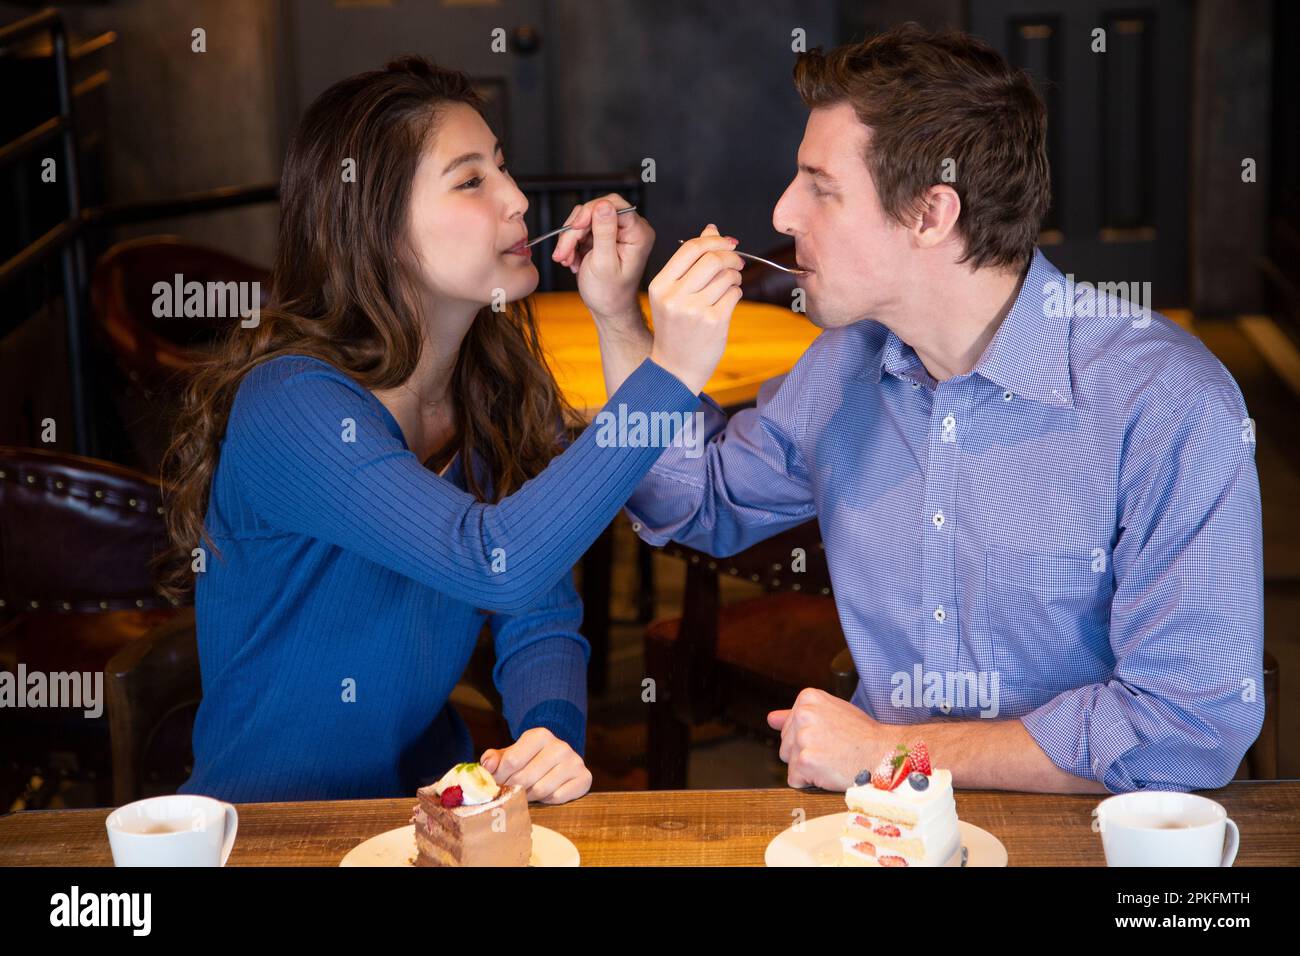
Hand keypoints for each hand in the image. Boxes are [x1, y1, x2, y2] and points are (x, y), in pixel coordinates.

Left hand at [479, 727, 591, 803]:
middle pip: (525, 778)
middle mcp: (560, 746)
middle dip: (514, 788)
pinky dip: (548, 800)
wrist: (559, 761)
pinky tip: (545, 794)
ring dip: (530, 796)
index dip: (500, 776)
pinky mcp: (584, 778)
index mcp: (540, 735)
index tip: (496, 783)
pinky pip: (558, 797)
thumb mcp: (511, 754)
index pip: (512, 761)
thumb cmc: (529, 759)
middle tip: (510, 792)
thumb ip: (495, 758)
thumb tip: (487, 765)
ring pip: (541, 790)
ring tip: (527, 793)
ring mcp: (574, 761)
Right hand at [553, 193, 653, 324]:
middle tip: (563, 252)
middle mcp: (630, 228)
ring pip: (585, 218)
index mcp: (638, 233)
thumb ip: (604, 233)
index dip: (591, 212)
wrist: (607, 309)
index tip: (574, 228)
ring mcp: (615, 231)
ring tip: (566, 260)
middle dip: (575, 230)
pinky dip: (571, 243)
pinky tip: (572, 260)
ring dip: (570, 239)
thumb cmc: (610, 294)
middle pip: (596, 209)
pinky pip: (581, 228)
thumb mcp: (604, 264)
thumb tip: (603, 205)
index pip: (614, 205)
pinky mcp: (602, 235)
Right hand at [646, 223, 743, 393]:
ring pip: (726, 276)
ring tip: (731, 284)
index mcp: (660, 285)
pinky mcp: (714, 322)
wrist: (675, 369)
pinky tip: (728, 301)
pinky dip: (736, 292)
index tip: (729, 243)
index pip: (691, 248)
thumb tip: (712, 228)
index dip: (715, 240)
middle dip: (731, 257)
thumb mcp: (673, 293)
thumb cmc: (676, 328)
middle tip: (737, 263)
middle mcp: (674, 297)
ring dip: (735, 276)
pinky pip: (734, 294)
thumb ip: (690, 261)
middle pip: (712, 259)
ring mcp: (694, 310)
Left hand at [767, 688, 890, 791]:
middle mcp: (802, 714)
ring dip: (808, 769)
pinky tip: (830, 772)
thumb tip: (770, 719)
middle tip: (834, 750)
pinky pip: (795, 780)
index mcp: (808, 698)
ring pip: (789, 763)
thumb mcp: (832, 714)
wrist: (885, 755)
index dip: (810, 739)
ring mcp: (803, 737)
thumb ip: (797, 715)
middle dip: (806, 754)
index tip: (831, 737)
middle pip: (785, 746)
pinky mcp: (805, 761)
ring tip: (833, 761)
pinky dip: (811, 783)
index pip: (788, 727)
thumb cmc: (862, 736)